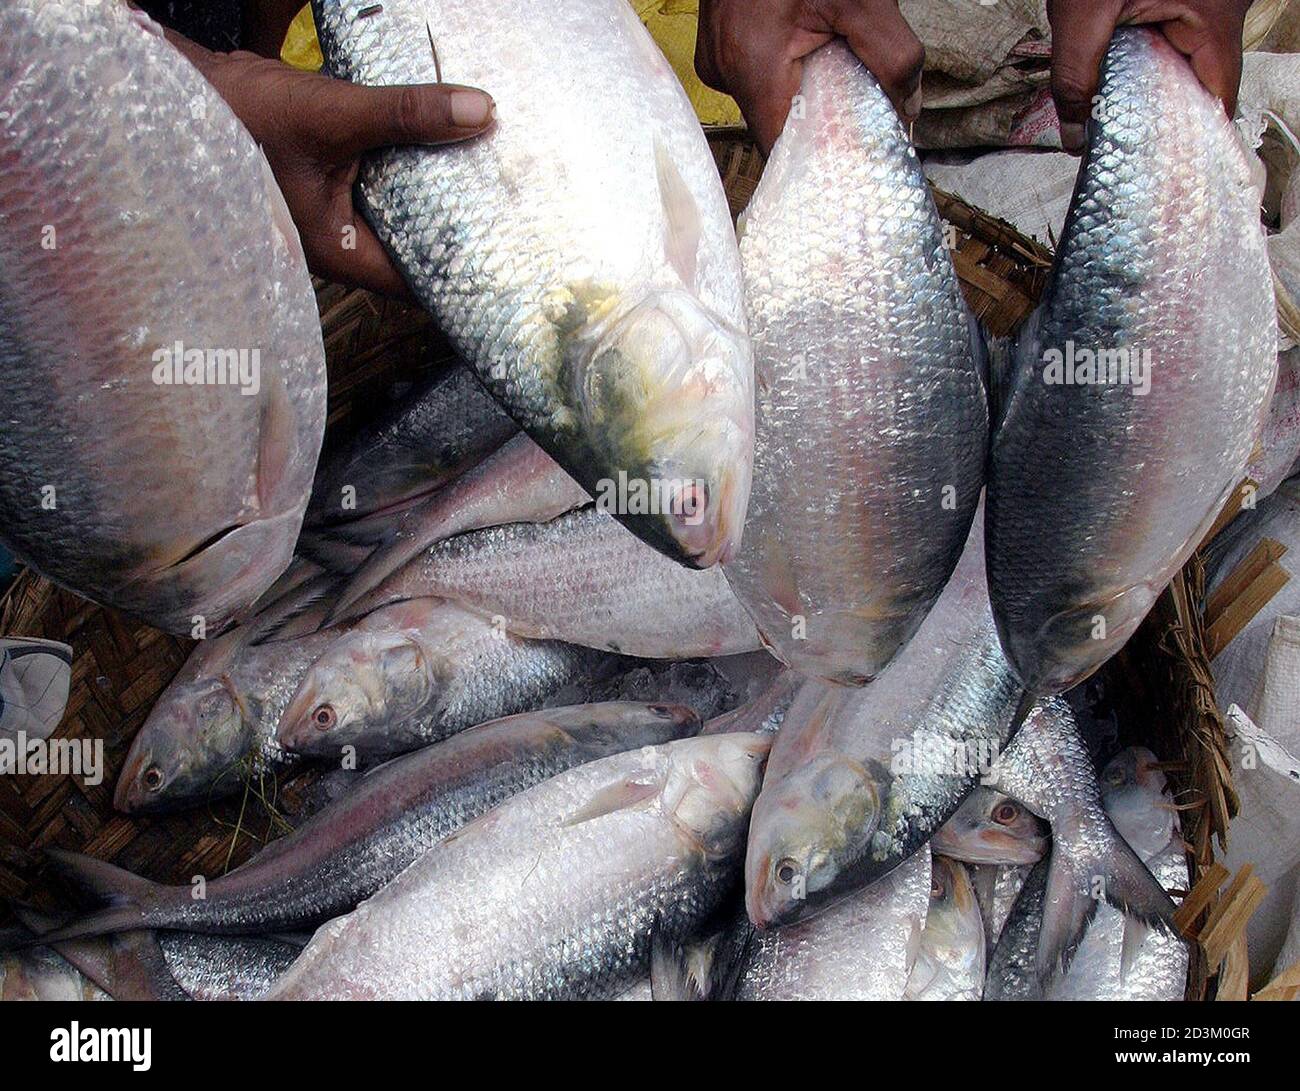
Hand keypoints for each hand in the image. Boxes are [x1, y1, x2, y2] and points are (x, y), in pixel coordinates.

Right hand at [169, 38, 493, 297]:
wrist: (179, 91)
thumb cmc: (239, 117)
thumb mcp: (331, 114)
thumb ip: (406, 114)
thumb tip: (479, 113)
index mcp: (337, 251)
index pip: (419, 281)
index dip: (466, 275)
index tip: (513, 264)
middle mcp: (338, 244)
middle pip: (416, 249)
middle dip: (460, 230)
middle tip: (516, 214)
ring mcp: (334, 217)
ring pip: (402, 216)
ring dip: (438, 196)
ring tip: (491, 179)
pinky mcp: (332, 188)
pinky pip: (385, 188)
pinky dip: (413, 172)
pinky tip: (445, 150)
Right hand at [695, 0, 924, 152]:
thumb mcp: (863, 0)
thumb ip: (893, 57)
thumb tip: (907, 106)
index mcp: (754, 69)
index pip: (782, 149)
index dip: (817, 159)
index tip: (848, 159)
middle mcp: (726, 70)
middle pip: (776, 123)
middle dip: (817, 116)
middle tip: (851, 95)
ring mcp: (715, 57)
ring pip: (765, 97)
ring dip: (799, 87)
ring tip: (825, 53)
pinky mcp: (715, 44)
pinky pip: (752, 72)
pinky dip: (781, 65)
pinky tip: (801, 38)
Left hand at [1048, 0, 1252, 152]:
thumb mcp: (1081, 17)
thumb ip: (1075, 80)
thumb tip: (1076, 137)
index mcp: (1214, 16)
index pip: (1219, 96)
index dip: (1192, 137)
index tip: (1165, 166)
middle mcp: (1224, 10)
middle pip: (1203, 82)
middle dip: (1166, 116)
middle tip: (1131, 148)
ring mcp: (1211, 2)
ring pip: (1189, 62)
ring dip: (1156, 89)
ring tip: (1121, 118)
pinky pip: (1179, 40)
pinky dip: (1153, 63)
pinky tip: (1122, 81)